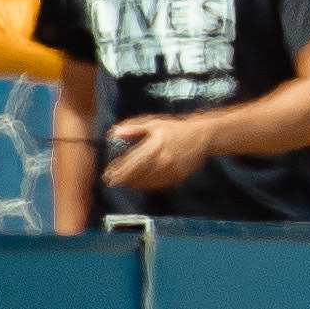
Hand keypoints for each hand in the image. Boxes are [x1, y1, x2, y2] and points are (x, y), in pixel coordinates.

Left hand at [101, 109, 222, 194]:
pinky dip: (148, 185)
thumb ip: (133, 128)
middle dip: (123, 180)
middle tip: (113, 181)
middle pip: (137, 175)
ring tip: (126, 183)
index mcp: (155, 145)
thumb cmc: (175, 128)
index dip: (117, 171)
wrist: (202, 136)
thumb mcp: (154, 123)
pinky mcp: (178, 176)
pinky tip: (142, 183)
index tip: (107, 175)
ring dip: (134, 184)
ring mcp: (172, 169)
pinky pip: (159, 184)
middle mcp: (163, 159)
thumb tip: (115, 133)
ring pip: (147, 182)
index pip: (130, 163)